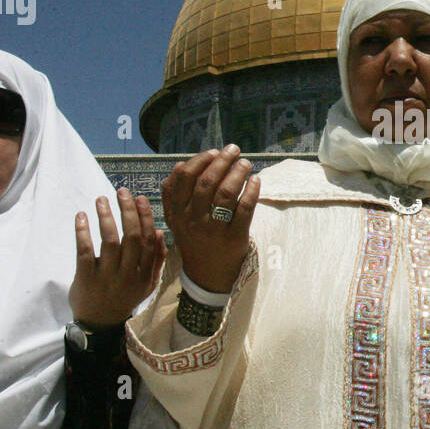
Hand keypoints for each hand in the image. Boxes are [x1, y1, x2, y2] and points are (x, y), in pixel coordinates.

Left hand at [70, 187, 166, 327]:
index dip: (145, 217)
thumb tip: (158, 232)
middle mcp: (128, 274)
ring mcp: (107, 276)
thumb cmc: (124, 298)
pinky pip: (84, 251)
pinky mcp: (86, 278)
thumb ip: (156, 259)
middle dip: (127, 211)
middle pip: (130, 237)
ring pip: (109, 241)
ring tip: (101, 200)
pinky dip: (83, 231)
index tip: (139, 198)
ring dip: (106, 217)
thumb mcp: (147, 283)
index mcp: (144, 273)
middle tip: (121, 192)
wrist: (100, 324)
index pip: (147, 240)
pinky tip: (81, 217)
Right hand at [161, 145, 260, 292]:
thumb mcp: (176, 220)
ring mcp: (214, 230)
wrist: (206, 277)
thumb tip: (179, 165)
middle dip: (222, 161)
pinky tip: (256, 180)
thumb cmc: (194, 241)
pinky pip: (245, 209)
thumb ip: (173, 195)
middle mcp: (193, 220)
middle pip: (206, 182)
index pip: (184, 178)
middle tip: (234, 150)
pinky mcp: (234, 238)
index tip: (214, 152)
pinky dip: (252, 191)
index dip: (200, 160)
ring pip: (226, 193)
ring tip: (245, 164)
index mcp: (177, 213)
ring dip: (238, 173)